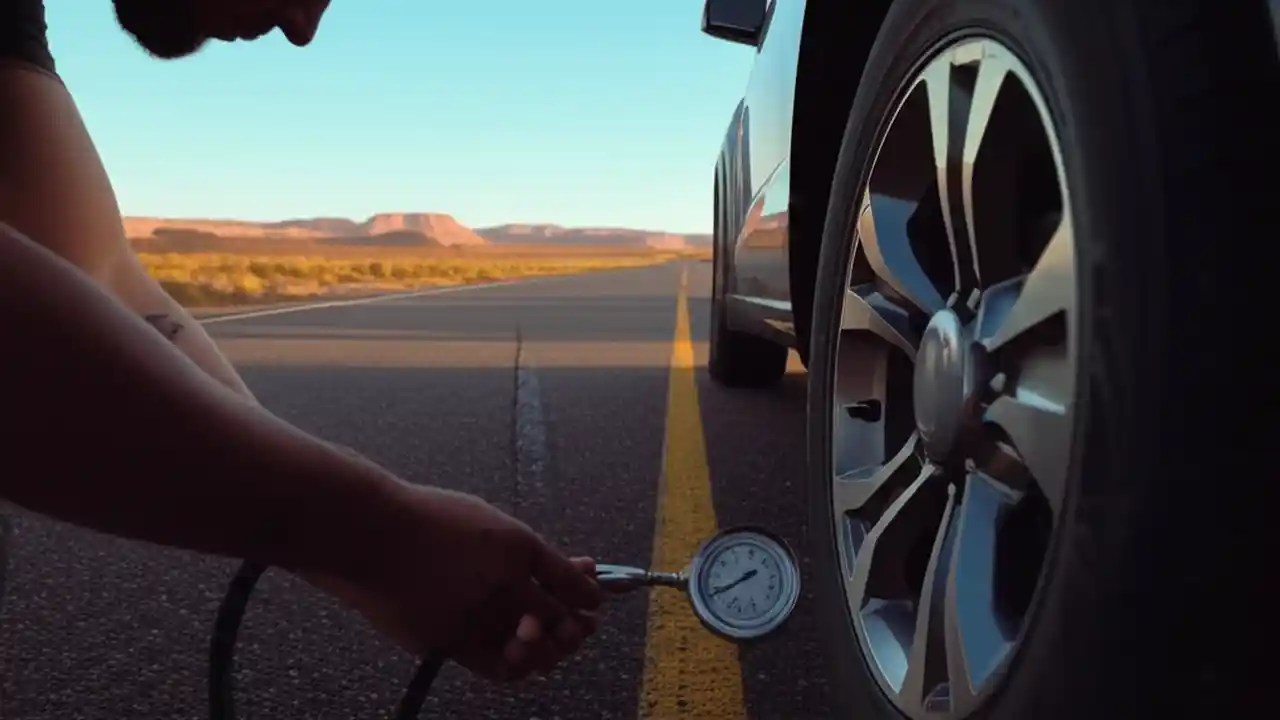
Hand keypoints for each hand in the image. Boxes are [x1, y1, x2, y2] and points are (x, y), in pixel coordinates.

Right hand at [304, 485, 603, 681]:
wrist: (370, 535)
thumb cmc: (427, 520)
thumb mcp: (486, 520)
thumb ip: (523, 550)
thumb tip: (567, 568)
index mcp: (516, 545)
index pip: (571, 581)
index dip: (589, 593)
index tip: (592, 599)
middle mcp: (504, 582)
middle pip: (560, 620)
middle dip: (577, 628)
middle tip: (580, 630)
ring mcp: (477, 615)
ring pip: (533, 650)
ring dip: (549, 650)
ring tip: (549, 644)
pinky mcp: (451, 641)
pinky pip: (499, 666)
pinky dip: (516, 664)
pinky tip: (515, 653)